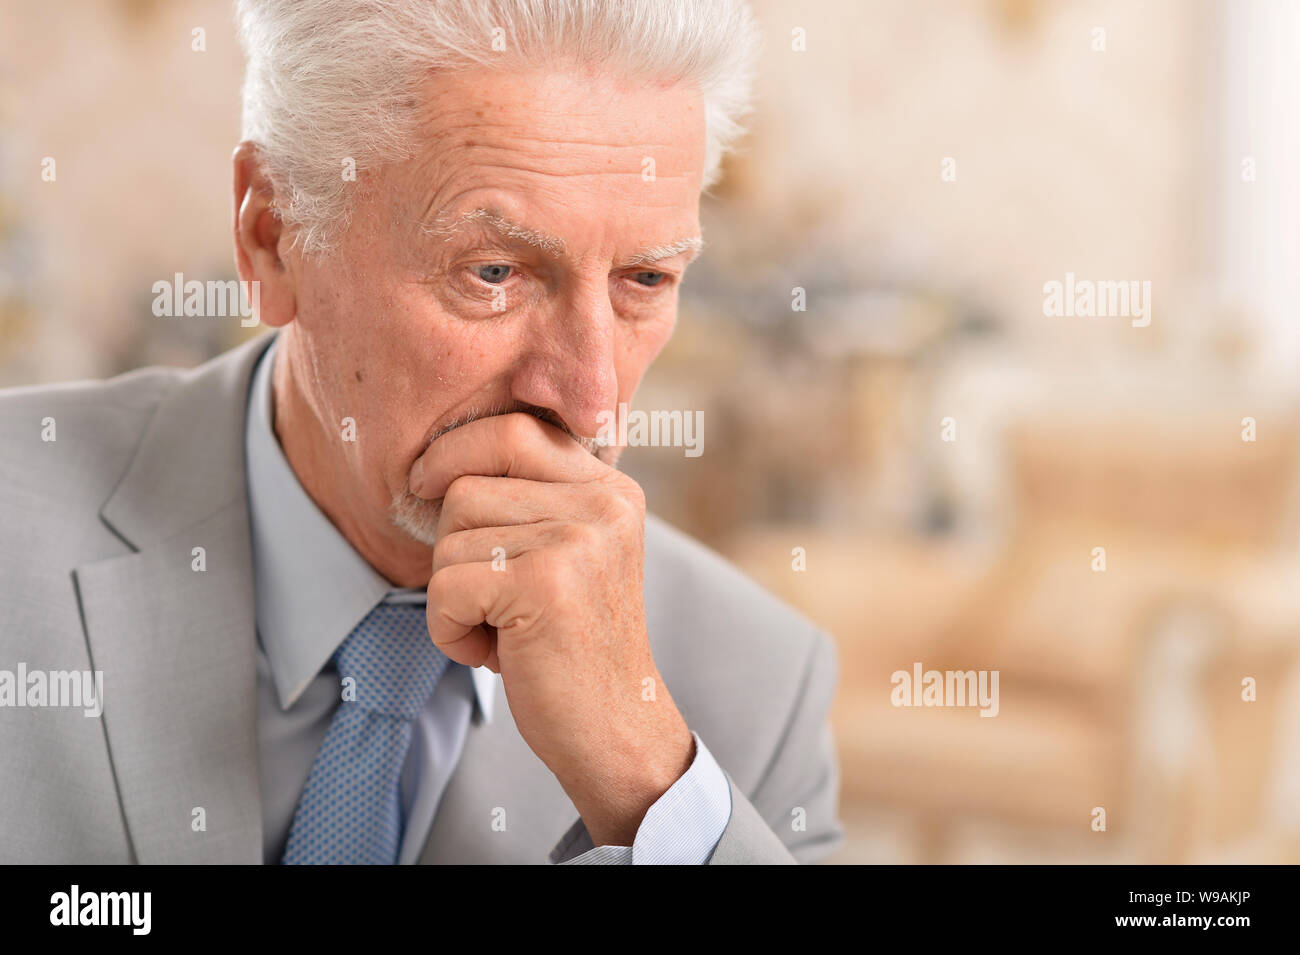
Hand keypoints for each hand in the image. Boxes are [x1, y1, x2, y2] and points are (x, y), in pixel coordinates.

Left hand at [410, 412, 693, 845]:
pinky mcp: (544, 583)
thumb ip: (532, 500)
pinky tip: (494, 654)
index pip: (513, 430)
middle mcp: (603, 503)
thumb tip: (436, 459)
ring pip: (449, 538)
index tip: (425, 480)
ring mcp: (578, 539)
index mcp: (611, 488)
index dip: (456, 450)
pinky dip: (450, 631)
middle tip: (490, 597)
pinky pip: (446, 588)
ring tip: (502, 629)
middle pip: (467, 485)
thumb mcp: (570, 554)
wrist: (615, 729)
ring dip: (452, 595)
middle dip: (453, 545)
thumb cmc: (573, 644)